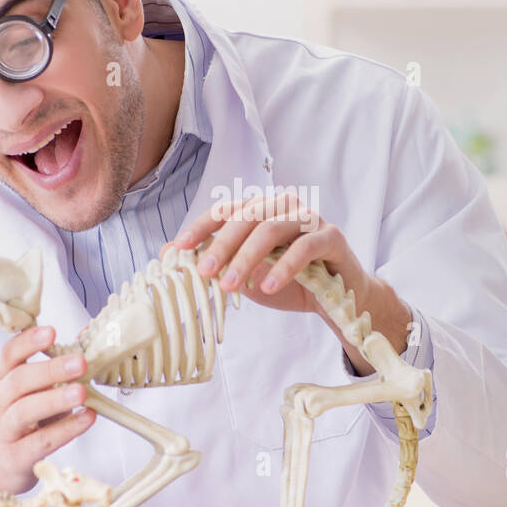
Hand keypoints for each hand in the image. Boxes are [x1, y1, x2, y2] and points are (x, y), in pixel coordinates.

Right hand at [0, 325, 94, 497]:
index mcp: (3, 379)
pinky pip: (41, 442)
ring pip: (24, 412)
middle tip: (79, 362)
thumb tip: (88, 336)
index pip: (9, 355)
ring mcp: (5, 431)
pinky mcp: (17, 457)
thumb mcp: (33, 392)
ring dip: (55, 400)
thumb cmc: (21, 421)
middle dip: (50, 369)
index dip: (28, 342)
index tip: (51, 332)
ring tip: (82, 393)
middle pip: (18, 381)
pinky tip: (87, 418)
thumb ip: (58, 368)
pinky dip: (66, 429)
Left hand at [164, 193, 411, 373]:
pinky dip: (284, 267)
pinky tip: (269, 288)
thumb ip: (215, 261)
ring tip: (231, 286)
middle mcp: (284, 206)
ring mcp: (310, 218)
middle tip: (204, 272)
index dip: (202, 226)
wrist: (338, 300)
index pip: (226, 210)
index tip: (180, 247)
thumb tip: (168, 253)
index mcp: (261, 210)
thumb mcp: (246, 275)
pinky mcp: (332, 237)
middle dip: (222, 245)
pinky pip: (306, 246)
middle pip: (247, 217)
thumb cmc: (291, 283)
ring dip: (247, 258)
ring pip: (272, 228)